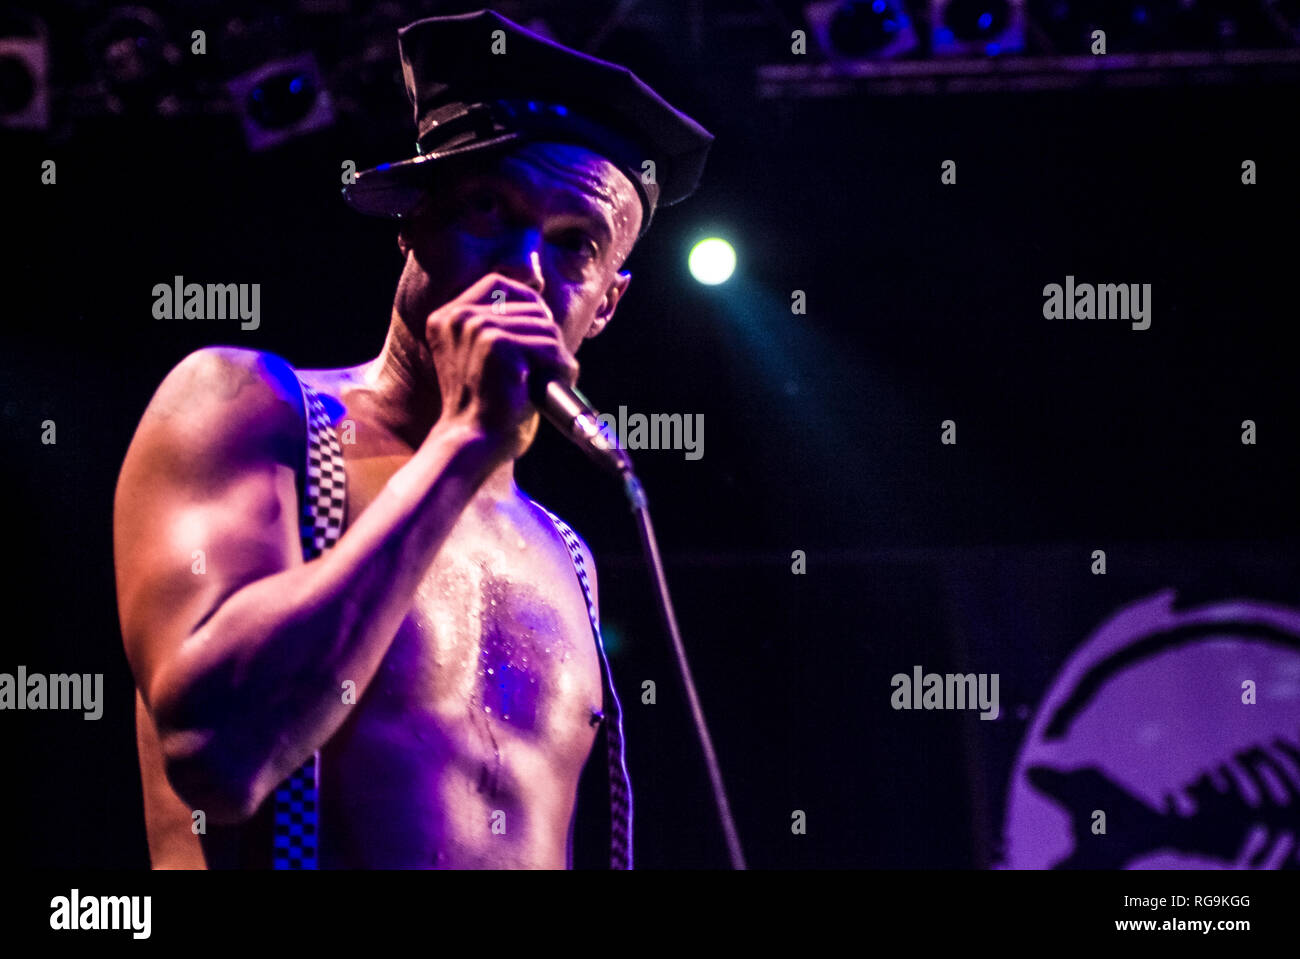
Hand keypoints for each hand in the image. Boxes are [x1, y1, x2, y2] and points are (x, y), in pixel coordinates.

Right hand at [425, 273, 578, 461]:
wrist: (471, 445)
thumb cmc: (481, 411)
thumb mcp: (478, 361)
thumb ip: (494, 332)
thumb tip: (541, 312)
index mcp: (446, 318)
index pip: (498, 284)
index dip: (528, 300)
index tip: (542, 325)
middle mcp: (458, 317)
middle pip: (530, 306)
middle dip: (548, 337)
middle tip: (548, 369)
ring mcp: (477, 328)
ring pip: (546, 328)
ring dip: (557, 358)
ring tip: (546, 385)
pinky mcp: (497, 344)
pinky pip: (551, 348)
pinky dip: (562, 370)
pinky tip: (549, 389)